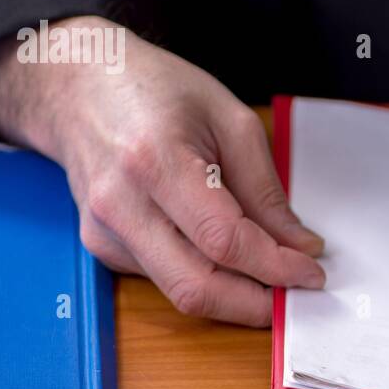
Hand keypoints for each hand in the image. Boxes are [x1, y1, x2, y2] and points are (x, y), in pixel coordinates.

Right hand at [0, 16, 323, 325]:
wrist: (78, 86)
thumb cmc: (154, 90)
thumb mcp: (230, 120)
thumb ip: (265, 189)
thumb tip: (297, 245)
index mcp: (154, 161)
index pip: (223, 240)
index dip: (274, 266)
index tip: (311, 271)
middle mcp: (120, 204)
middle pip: (196, 285)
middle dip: (255, 303)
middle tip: (295, 294)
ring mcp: (104, 231)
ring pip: (180, 292)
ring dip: (234, 297)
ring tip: (272, 276)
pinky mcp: (101, 246)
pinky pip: (164, 278)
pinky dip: (205, 277)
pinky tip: (226, 256)